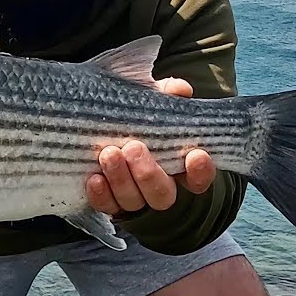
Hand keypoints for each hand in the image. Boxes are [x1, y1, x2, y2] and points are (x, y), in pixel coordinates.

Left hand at [86, 77, 216, 215]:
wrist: (97, 128)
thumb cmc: (134, 115)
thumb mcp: (150, 102)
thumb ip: (166, 95)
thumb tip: (178, 89)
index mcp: (177, 165)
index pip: (198, 177)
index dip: (201, 171)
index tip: (197, 154)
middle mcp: (157, 186)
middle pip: (162, 194)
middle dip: (148, 173)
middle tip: (133, 147)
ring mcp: (132, 197)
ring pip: (133, 200)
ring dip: (121, 179)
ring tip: (109, 154)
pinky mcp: (108, 201)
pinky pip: (106, 206)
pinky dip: (101, 195)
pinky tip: (94, 178)